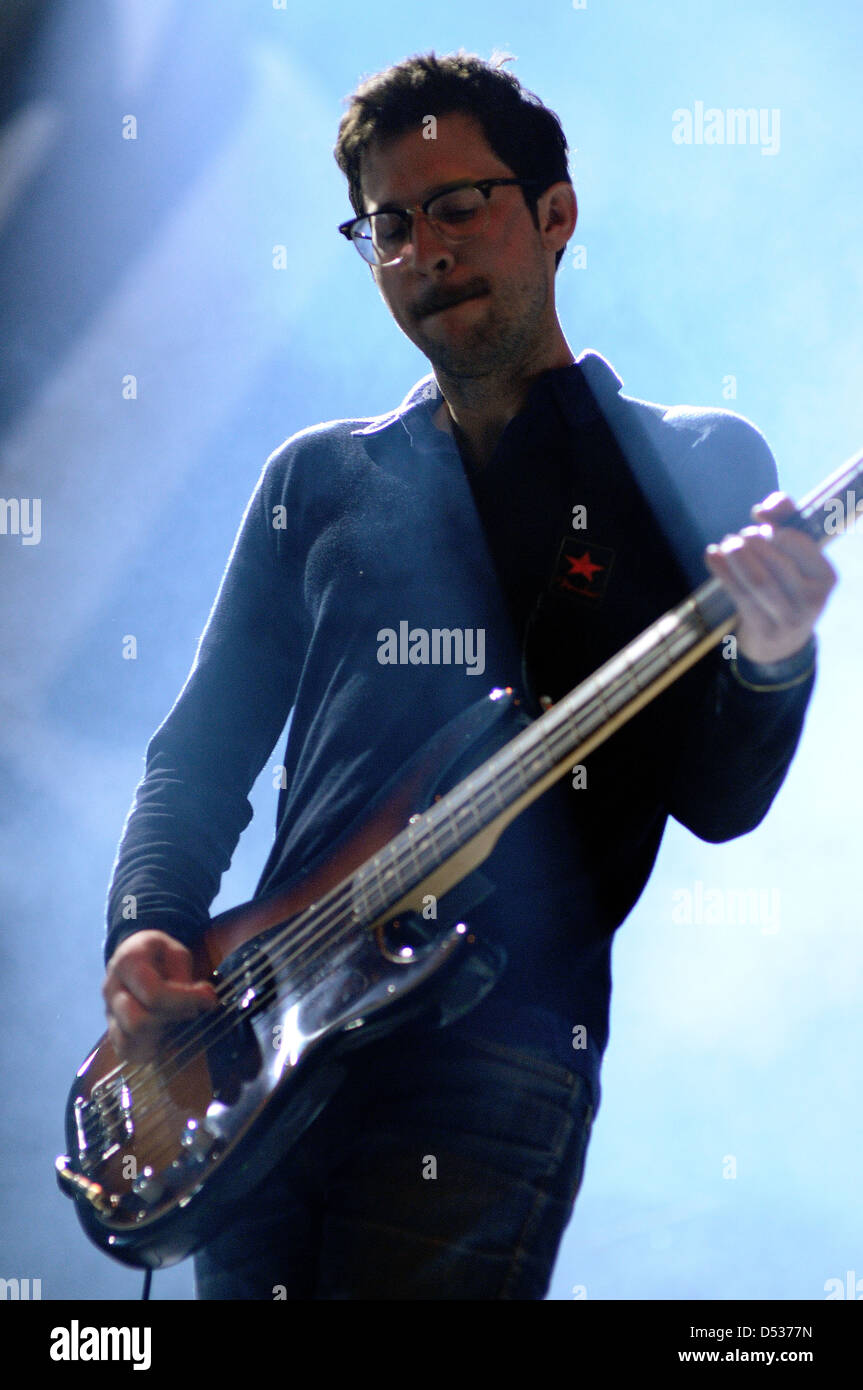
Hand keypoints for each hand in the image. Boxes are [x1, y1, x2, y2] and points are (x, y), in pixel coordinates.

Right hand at [103, 930, 217, 1062]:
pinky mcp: (113, 1030)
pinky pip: (127, 1051)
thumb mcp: (175, 952)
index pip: (154, 993)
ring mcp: (109, 1013)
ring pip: (130, 1041)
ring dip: (160, 1037)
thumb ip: (183, 975)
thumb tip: (200, 1000)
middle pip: (138, 1022)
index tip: (209, 1000)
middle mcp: (111, 990)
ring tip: (177, 1020)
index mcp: (127, 963)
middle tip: (192, 1010)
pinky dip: (150, 1050)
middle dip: (171, 1020)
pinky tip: (166, 1035)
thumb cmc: (158, 954)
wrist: (133, 955)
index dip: (185, 1001)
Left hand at [704, 492, 836, 663]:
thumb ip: (785, 519)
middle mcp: (813, 600)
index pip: (799, 543)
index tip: (758, 520)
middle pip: (776, 563)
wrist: (781, 642)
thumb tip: (765, 507)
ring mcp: (789, 619)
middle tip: (739, 536)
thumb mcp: (793, 554)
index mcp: (826, 576)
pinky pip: (740, 597)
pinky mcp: (764, 630)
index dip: (775, 528)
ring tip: (726, 544)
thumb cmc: (786, 585)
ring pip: (758, 582)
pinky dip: (723, 572)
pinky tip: (712, 556)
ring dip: (736, 557)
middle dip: (753, 543)